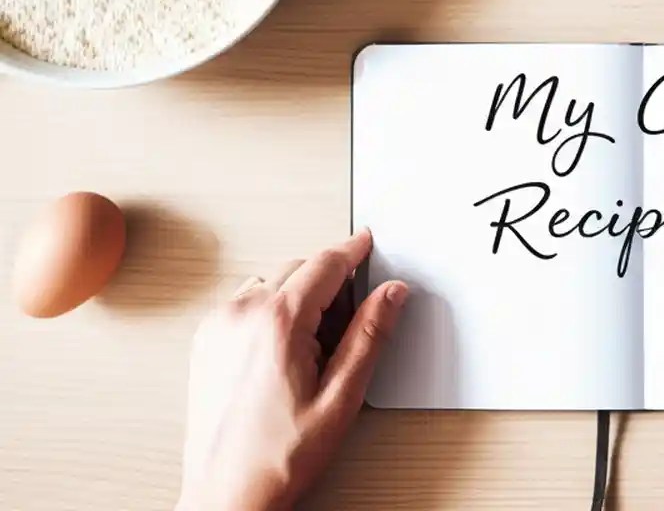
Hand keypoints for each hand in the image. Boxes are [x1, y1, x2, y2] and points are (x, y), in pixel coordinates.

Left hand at [178, 230, 407, 510]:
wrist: (228, 495)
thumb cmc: (278, 457)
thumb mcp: (342, 396)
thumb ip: (369, 335)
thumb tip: (391, 294)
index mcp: (278, 323)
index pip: (325, 264)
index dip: (353, 250)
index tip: (367, 243)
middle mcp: (241, 315)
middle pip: (298, 268)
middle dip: (330, 281)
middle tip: (351, 319)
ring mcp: (218, 327)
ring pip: (271, 283)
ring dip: (299, 295)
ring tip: (316, 346)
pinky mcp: (206, 342)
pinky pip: (246, 303)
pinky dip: (272, 310)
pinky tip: (287, 351)